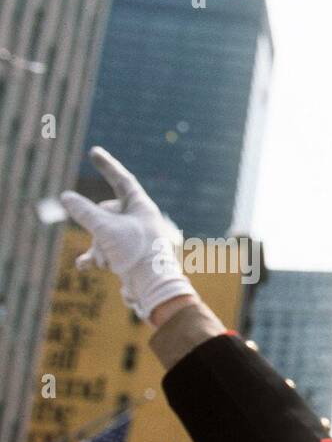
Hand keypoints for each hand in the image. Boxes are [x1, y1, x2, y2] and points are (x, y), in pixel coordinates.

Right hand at [60, 147, 195, 320]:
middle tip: (105, 241)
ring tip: (106, 262)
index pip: (122, 180)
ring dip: (98, 248)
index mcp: (143, 208)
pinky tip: (84, 266)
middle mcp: (140, 221)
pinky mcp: (129, 257)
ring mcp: (134, 239)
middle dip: (97, 229)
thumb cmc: (136, 255)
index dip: (107, 165)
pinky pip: (106, 252)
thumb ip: (83, 211)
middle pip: (105, 213)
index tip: (94, 152)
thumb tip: (66, 197)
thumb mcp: (105, 229)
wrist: (154, 290)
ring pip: (103, 234)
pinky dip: (96, 258)